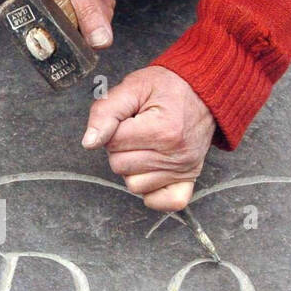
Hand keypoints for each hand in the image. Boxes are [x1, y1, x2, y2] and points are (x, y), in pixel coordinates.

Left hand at [82, 66, 215, 211]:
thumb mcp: (133, 87)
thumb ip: (105, 112)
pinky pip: (165, 202)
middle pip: (120, 166)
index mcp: (162, 129)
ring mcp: (185, 169)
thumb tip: (89, 143)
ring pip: (134, 185)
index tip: (130, 118)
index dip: (114, 128)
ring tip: (148, 146)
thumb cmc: (166, 88)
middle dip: (122, 148)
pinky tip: (153, 171)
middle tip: (139, 131)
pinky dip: (153, 192)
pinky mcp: (190, 179)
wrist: (202, 91)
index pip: (112, 143)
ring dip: (134, 168)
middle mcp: (176, 154)